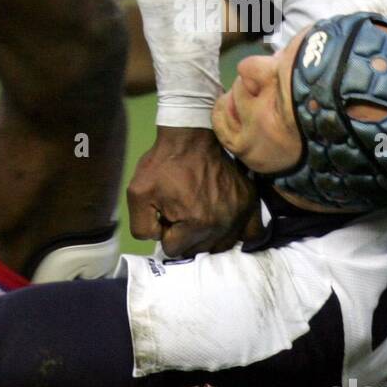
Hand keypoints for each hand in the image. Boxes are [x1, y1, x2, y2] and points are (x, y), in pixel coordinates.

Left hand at [127, 127, 257, 256]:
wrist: (190, 137)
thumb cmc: (163, 164)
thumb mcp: (137, 193)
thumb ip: (141, 227)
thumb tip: (158, 240)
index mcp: (196, 223)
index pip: (173, 249)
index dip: (164, 231)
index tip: (165, 212)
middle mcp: (223, 223)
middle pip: (197, 249)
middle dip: (184, 234)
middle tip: (179, 210)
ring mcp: (239, 214)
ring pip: (217, 245)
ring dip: (204, 234)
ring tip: (196, 211)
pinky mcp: (249, 203)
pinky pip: (244, 233)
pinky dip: (231, 231)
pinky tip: (219, 220)